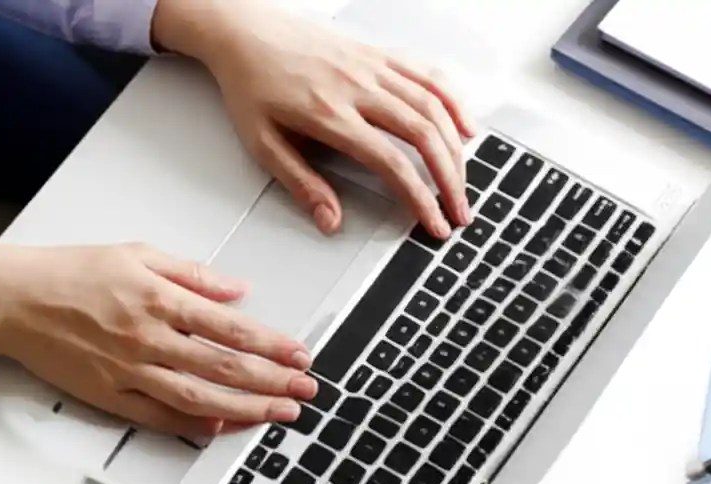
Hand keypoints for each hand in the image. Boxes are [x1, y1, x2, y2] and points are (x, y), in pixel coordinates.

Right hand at [0, 243, 316, 436]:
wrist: (11, 298)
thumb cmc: (71, 273)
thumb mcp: (139, 254)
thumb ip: (195, 275)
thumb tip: (239, 291)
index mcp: (159, 299)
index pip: (232, 328)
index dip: (273, 344)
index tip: (301, 354)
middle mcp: (148, 337)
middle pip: (224, 366)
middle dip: (274, 380)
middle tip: (307, 390)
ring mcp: (128, 370)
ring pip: (199, 396)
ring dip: (246, 408)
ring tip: (279, 412)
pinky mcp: (108, 394)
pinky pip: (158, 416)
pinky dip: (192, 423)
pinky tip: (222, 427)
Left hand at [152, 0, 477, 238]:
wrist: (245, 33)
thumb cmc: (252, 84)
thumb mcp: (262, 142)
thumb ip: (300, 183)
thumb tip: (330, 219)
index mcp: (329, 113)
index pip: (390, 162)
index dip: (419, 198)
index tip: (433, 223)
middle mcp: (358, 87)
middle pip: (423, 135)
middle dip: (450, 179)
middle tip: (459, 211)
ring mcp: (373, 67)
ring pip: (433, 106)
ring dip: (457, 149)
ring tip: (464, 180)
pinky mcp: (379, 55)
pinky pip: (429, 75)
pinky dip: (454, 102)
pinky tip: (466, 127)